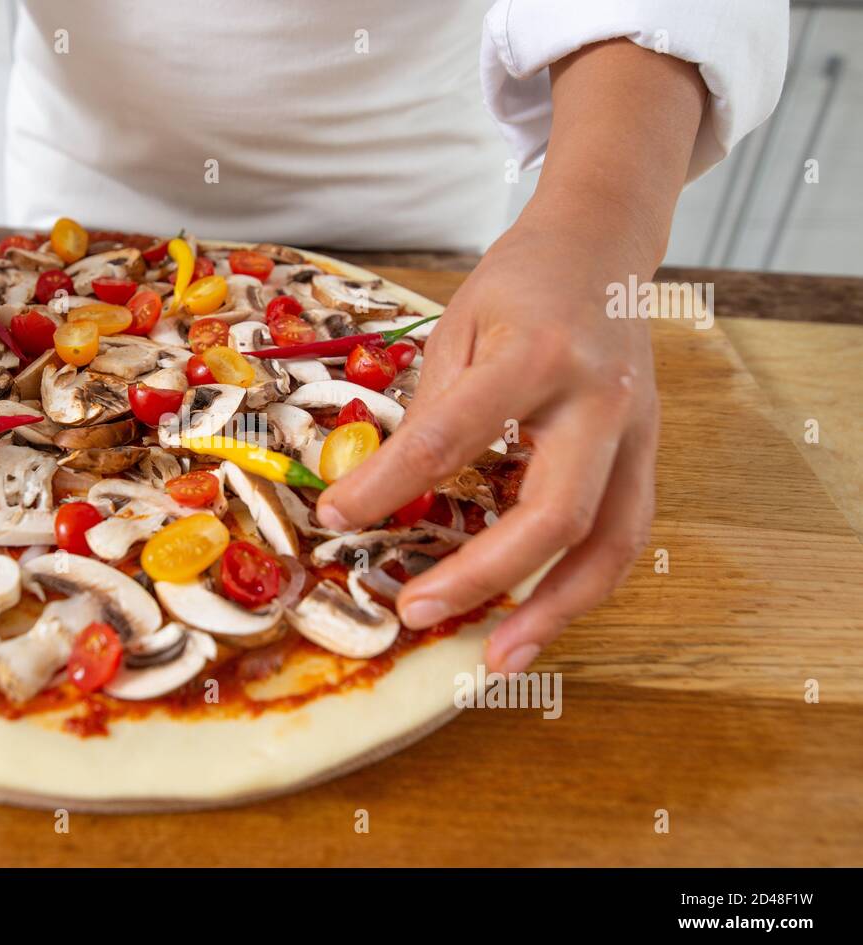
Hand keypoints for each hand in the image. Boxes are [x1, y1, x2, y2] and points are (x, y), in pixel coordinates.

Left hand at [316, 215, 658, 673]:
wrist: (604, 245)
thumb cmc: (521, 283)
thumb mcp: (459, 326)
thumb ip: (434, 410)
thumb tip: (385, 492)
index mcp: (536, 354)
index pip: (451, 434)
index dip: (387, 484)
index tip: (335, 517)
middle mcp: (599, 400)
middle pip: (555, 514)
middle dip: (483, 575)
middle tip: (415, 612)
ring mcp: (637, 433)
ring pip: (610, 544)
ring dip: (555, 612)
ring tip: (499, 658)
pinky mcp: (648, 455)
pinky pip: (622, 535)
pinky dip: (580, 584)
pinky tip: (537, 615)